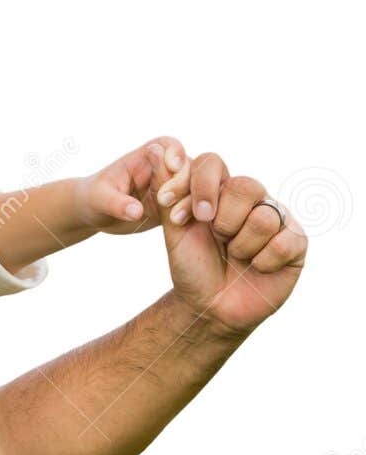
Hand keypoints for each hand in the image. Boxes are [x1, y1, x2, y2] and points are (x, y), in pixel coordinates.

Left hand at [74, 136, 189, 233]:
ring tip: (175, 219)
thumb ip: (117, 204)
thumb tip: (136, 212)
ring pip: (194, 188)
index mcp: (145, 157)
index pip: (168, 145)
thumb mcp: (100, 199)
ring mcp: (172, 188)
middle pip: (188, 166)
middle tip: (165, 200)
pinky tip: (184, 226)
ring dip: (190, 201)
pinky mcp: (175, 207)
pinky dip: (192, 216)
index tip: (171, 166)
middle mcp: (163, 169)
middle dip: (182, 182)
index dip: (174, 152)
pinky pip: (191, 209)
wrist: (95, 215)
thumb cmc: (94, 198)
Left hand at [159, 155, 306, 336]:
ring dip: (240, 246)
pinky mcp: (296, 242)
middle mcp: (253, 199)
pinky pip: (284, 241)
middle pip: (244, 185)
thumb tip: (157, 148)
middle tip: (215, 238)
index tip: (177, 216)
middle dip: (221, 219)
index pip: (213, 164)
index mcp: (221, 191)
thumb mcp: (175, 231)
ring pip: (264, 216)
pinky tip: (256, 268)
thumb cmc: (192, 266)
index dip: (196, 186)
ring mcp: (278, 218)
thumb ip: (169, 191)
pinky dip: (262, 261)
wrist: (208, 306)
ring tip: (235, 257)